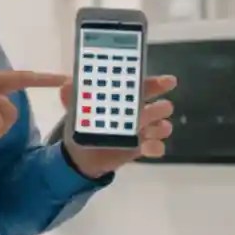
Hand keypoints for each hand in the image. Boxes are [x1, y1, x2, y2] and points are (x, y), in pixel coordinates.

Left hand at [60, 75, 177, 178]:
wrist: (82, 153)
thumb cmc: (86, 123)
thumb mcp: (77, 107)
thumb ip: (72, 95)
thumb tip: (67, 84)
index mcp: (128, 98)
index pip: (146, 86)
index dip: (158, 83)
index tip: (168, 81)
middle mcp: (140, 112)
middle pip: (160, 106)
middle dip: (160, 107)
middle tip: (158, 108)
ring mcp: (144, 131)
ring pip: (163, 126)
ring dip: (159, 127)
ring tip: (147, 129)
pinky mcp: (142, 149)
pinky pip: (157, 148)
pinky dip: (155, 147)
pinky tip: (146, 146)